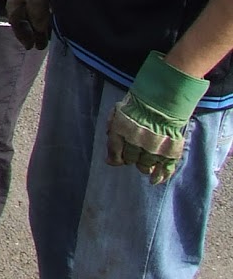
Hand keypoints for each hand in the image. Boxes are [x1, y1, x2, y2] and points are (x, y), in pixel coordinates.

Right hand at [6, 0, 51, 49]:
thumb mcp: (37, 3)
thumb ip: (38, 19)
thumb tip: (40, 33)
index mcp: (14, 2)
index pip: (15, 23)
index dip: (22, 35)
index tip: (30, 46)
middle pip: (24, 18)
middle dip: (31, 31)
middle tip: (39, 42)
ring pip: (33, 11)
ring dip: (39, 23)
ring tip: (48, 32)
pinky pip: (41, 5)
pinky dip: (45, 14)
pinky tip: (54, 16)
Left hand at [106, 52, 208, 183]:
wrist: (164, 97)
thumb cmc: (138, 103)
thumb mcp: (118, 112)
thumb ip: (112, 130)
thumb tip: (109, 158)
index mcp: (121, 130)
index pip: (115, 152)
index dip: (114, 157)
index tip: (116, 158)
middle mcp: (137, 141)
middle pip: (130, 159)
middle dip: (130, 158)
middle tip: (133, 153)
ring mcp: (154, 147)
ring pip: (145, 165)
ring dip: (143, 165)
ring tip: (144, 162)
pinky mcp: (170, 150)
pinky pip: (165, 168)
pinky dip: (161, 176)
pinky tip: (156, 180)